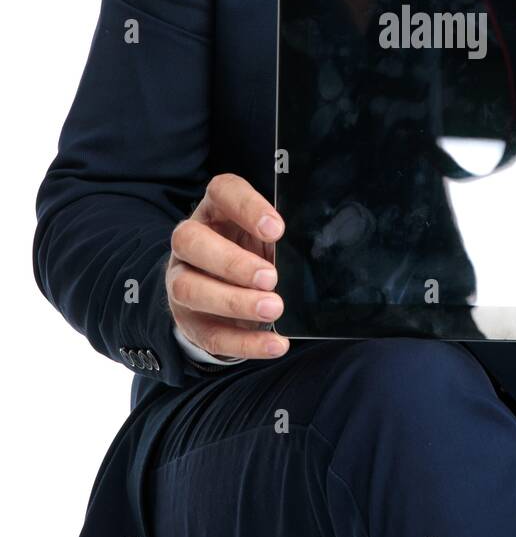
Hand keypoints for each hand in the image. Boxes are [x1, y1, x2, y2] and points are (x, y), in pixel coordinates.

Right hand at [167, 173, 289, 359]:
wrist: (225, 291)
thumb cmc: (253, 253)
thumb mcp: (264, 238)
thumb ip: (278, 240)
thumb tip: (312, 251)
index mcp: (215, 211)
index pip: (222, 193)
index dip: (247, 207)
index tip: (277, 229)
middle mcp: (190, 243)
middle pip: (190, 241)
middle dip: (231, 261)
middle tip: (271, 278)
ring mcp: (182, 281)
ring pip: (190, 289)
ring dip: (234, 302)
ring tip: (273, 308)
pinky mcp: (189, 321)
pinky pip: (210, 335)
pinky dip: (245, 343)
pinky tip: (275, 344)